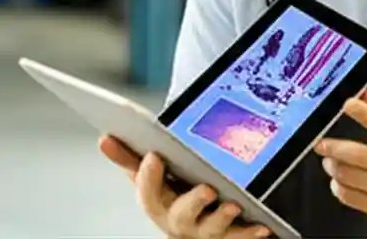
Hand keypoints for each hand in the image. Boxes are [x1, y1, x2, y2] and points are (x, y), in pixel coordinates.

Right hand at [98, 135, 271, 238]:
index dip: (148, 177)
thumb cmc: (172, 195)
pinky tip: (263, 227)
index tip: (154, 156)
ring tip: (234, 205)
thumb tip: (103, 138)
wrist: (197, 224)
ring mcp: (204, 232)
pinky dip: (250, 234)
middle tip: (206, 189)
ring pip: (212, 230)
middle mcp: (178, 221)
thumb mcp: (150, 178)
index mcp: (158, 203)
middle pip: (181, 216)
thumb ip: (129, 159)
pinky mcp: (228, 238)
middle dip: (192, 203)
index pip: (147, 194)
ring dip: (223, 218)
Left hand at [313, 92, 366, 225]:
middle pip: (353, 154)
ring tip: (331, 162)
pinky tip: (340, 181)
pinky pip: (350, 197)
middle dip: (331, 148)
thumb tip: (358, 94)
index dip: (358, 110)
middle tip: (322, 145)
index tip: (346, 105)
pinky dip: (339, 187)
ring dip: (332, 167)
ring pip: (347, 177)